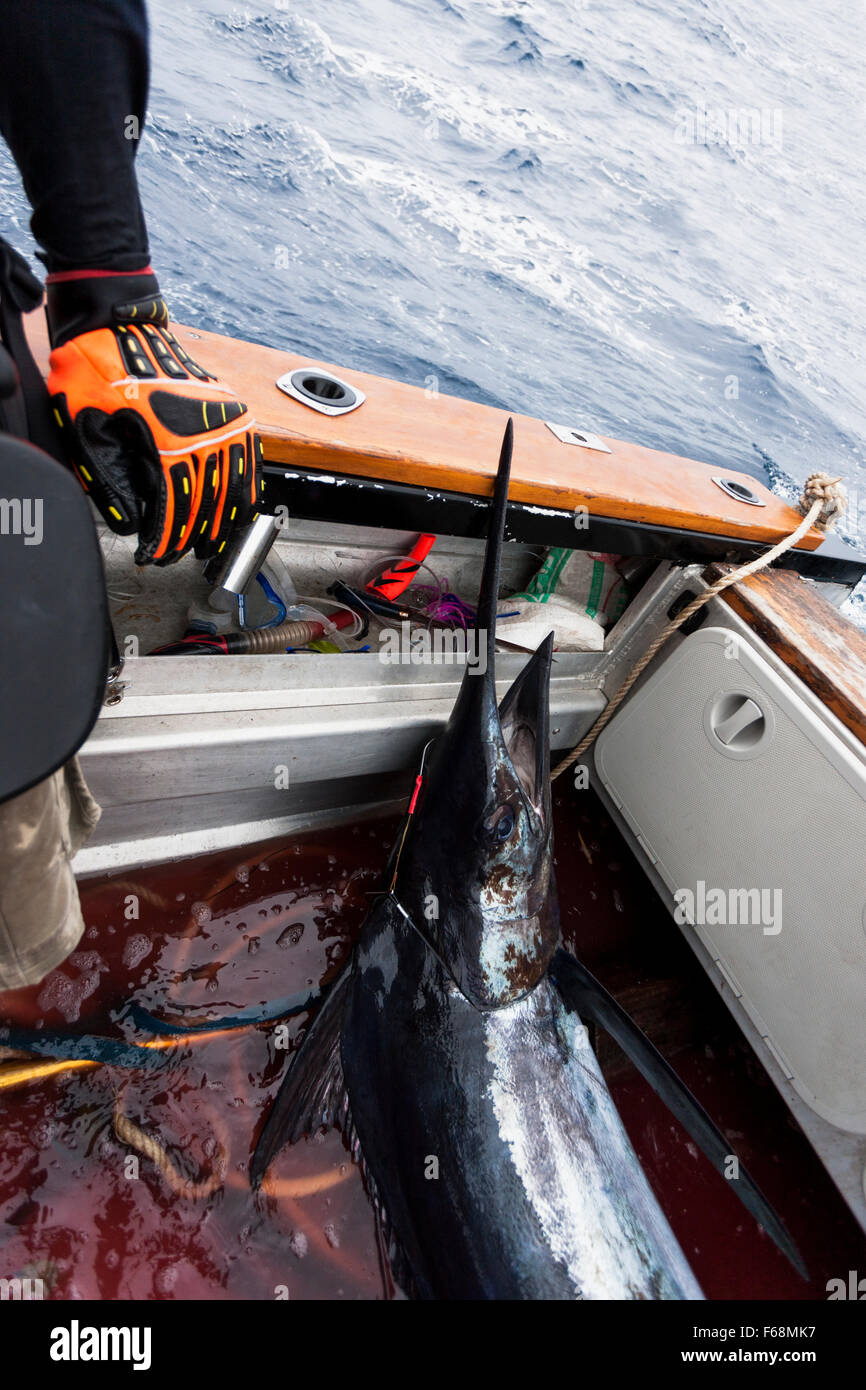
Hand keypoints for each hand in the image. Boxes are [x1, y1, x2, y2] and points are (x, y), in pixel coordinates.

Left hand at [46, 272, 262, 564]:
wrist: (118, 320)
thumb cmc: (96, 367)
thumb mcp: (85, 425)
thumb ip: (109, 479)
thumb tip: (132, 524)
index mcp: (167, 438)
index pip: (174, 505)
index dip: (167, 538)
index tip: (156, 554)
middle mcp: (204, 430)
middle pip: (206, 501)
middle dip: (193, 537)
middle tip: (182, 557)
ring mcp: (223, 418)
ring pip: (234, 484)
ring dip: (225, 521)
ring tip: (215, 546)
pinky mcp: (231, 408)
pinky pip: (249, 458)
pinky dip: (247, 488)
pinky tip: (241, 509)